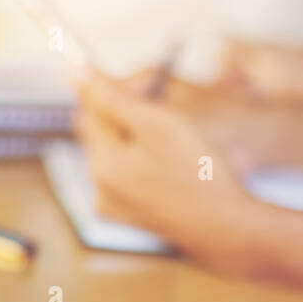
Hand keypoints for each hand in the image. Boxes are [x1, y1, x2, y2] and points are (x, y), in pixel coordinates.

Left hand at [73, 72, 258, 273]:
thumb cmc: (198, 175)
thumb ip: (111, 97)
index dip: (119, 88)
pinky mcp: (132, 216)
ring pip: (116, 152)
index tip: (148, 83)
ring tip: (173, 138)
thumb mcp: (156, 124)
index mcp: (101, 164)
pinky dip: (143, 161)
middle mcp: (100, 188)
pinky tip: (170, 164)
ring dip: (136, 136)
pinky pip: (128, 175)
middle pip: (101, 131)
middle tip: (165, 106)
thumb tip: (76, 72)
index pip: (90, 107)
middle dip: (127, 112)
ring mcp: (115, 206)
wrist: (226, 228)